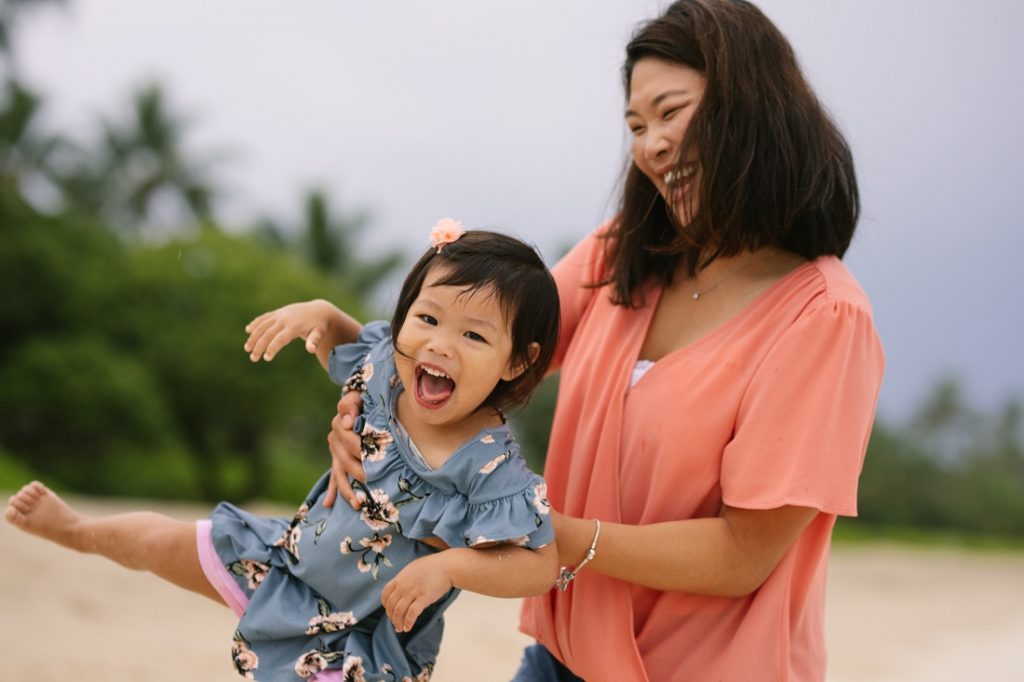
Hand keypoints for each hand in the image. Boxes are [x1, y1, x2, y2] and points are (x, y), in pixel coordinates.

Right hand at [243, 299, 336, 361]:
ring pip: (262, 325)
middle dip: (259, 346)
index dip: (272, 348)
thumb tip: (311, 350)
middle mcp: (284, 319)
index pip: (280, 338)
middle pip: (268, 333)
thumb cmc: (319, 325)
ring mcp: (280, 314)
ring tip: (247, 348)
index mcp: (294, 326)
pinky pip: (264, 318)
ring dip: (253, 336)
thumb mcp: (319, 333)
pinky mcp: (278, 312)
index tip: (267, 358)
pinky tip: (248, 330)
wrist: (319, 310)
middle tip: (253, 358)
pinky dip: (256, 323)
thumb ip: (314, 340)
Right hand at [324, 390, 365, 508]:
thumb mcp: (358, 396)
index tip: (371, 453)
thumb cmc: (363, 401)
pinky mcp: (338, 461)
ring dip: (347, 490)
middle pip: (345, 458)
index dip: (356, 442)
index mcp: (341, 424)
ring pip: (339, 473)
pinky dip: (332, 491)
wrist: (360, 404)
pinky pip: (334, 478)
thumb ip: (351, 404)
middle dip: (359, 469)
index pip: (346, 436)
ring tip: (358, 504)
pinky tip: (329, 504)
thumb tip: (349, 422)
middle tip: (374, 478)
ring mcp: (336, 452)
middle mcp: (335, 439)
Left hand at [382, 554, 453, 632]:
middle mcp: (404, 585)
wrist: (447, 566)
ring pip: (399, 611)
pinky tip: (408, 628)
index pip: (385, 594)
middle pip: (391, 605)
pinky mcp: (424, 598)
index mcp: (400, 578)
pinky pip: (411, 614)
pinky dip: (408, 623)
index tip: (390, 611)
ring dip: (398, 622)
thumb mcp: (413, 568)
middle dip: (391, 616)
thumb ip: (405, 578)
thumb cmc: (433, 566)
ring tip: (400, 628)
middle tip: (395, 623)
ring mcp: (413, 592)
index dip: (385, 605)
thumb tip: (401, 587)